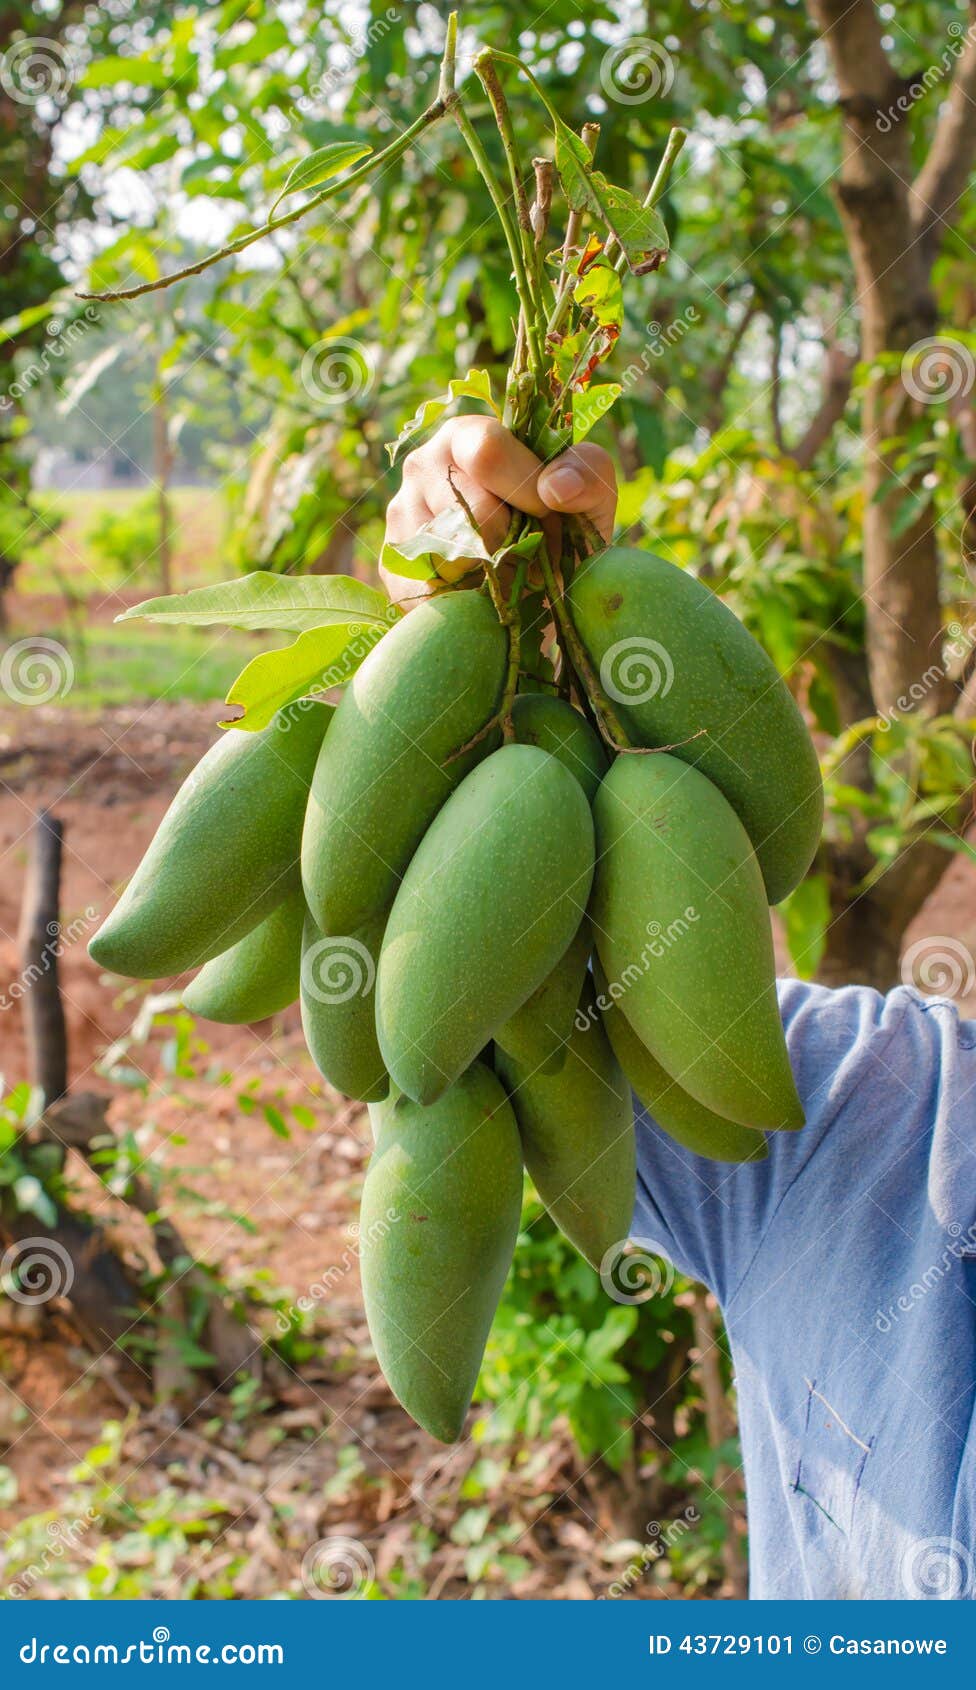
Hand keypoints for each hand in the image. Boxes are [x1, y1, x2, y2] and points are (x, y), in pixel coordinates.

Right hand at [381, 416, 617, 607]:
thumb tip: (555, 487)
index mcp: (466, 435)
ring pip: (450, 554)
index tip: (547, 512)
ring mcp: (401, 516)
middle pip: (471, 510)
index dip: (524, 487)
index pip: (486, 451)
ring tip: (505, 568)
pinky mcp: (392, 566)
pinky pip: (432, 589)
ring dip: (492, 573)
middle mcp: (422, 466)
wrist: (535, 586)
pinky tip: (482, 590)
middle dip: (512, 538)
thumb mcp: (588, 494)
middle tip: (526, 546)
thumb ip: (587, 475)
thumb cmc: (560, 525)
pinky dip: (467, 598)